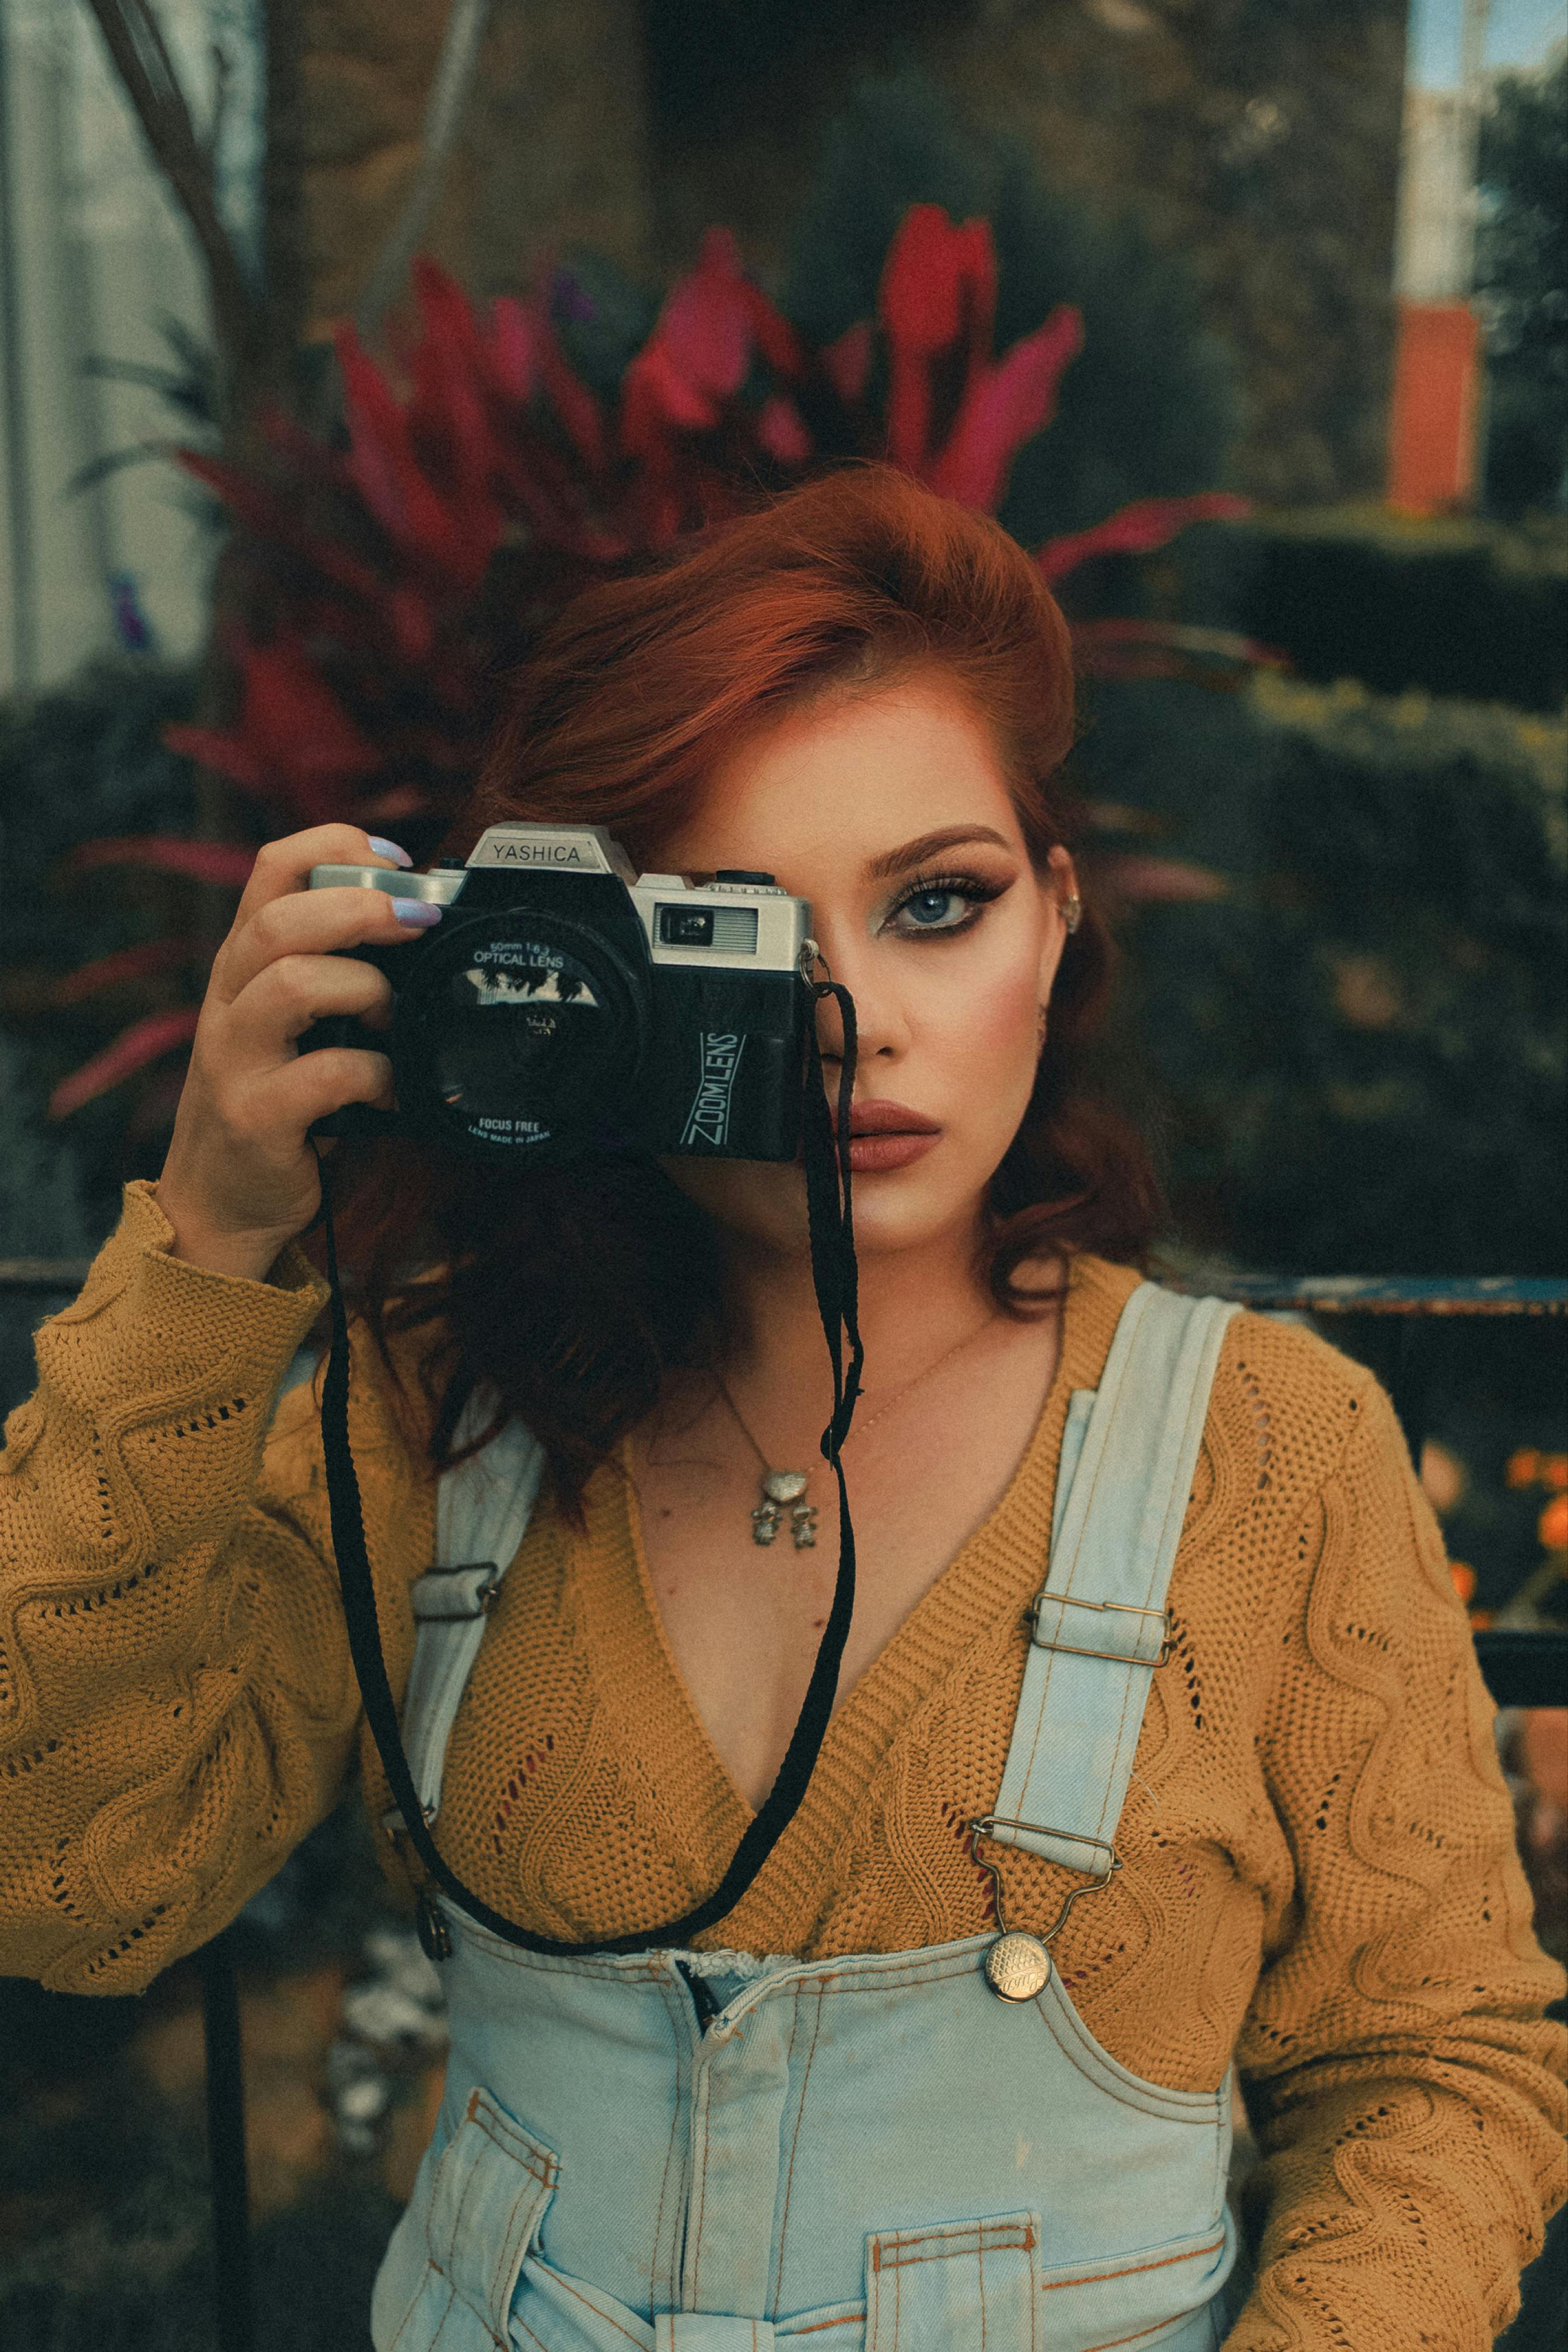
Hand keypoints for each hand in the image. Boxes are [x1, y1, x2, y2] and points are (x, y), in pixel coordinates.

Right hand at [155, 826, 441, 1281]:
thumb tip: (423, 924)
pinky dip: (377, 1076)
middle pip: (279, 919)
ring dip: (366, 990)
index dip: (337, 845)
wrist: (219, 1204)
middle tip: (420, 920)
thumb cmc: (277, 1102)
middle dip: (362, 906)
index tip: (401, 863)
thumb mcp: (293, 1023)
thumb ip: (335, 972)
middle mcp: (228, 1000)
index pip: (272, 867)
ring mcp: (234, 1060)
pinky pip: (326, 1075)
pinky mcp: (255, 1117)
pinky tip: (391, 1092)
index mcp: (243, 963)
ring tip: (394, 1017)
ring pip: (293, 984)